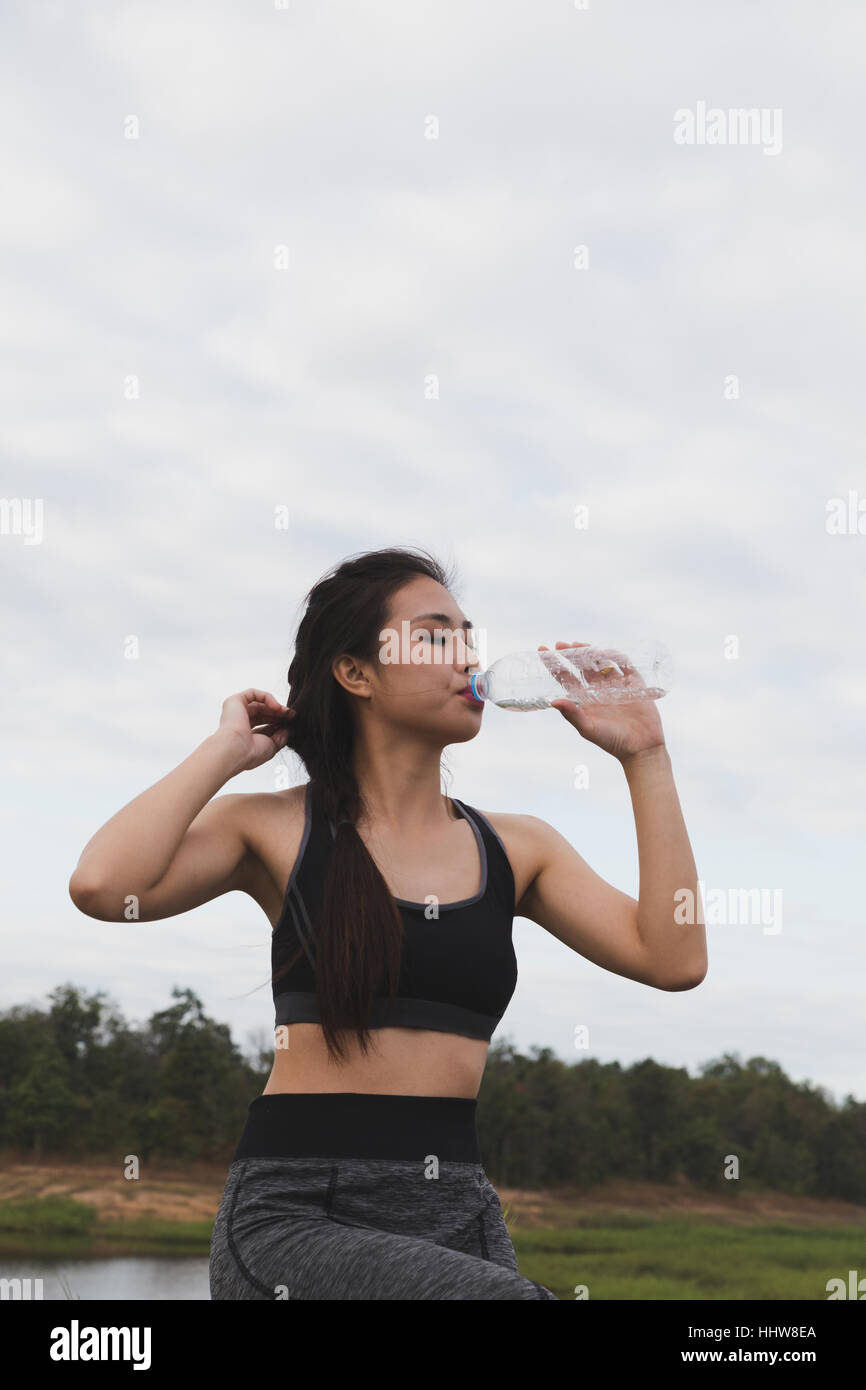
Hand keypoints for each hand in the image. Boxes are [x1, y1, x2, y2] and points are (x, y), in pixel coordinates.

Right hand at [217, 689, 295, 771]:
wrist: (237, 750)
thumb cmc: (251, 753)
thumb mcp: (272, 746)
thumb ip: (281, 736)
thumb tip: (288, 729)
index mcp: (245, 736)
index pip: (264, 725)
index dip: (278, 722)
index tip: (291, 722)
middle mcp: (239, 723)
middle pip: (263, 713)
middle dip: (279, 713)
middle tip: (292, 715)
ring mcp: (235, 712)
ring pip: (259, 703)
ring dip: (275, 706)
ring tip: (286, 712)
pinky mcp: (234, 702)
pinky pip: (253, 693)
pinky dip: (267, 697)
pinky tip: (276, 707)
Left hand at [538, 641, 665, 762]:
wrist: (641, 748)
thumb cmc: (612, 741)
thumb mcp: (589, 729)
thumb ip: (572, 714)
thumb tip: (552, 701)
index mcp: (584, 700)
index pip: (566, 678)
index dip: (554, 664)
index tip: (543, 650)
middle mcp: (598, 690)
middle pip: (581, 667)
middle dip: (571, 654)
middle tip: (561, 644)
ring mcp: (616, 685)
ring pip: (600, 662)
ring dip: (591, 652)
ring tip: (581, 645)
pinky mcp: (634, 683)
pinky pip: (624, 664)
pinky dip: (616, 656)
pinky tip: (606, 652)